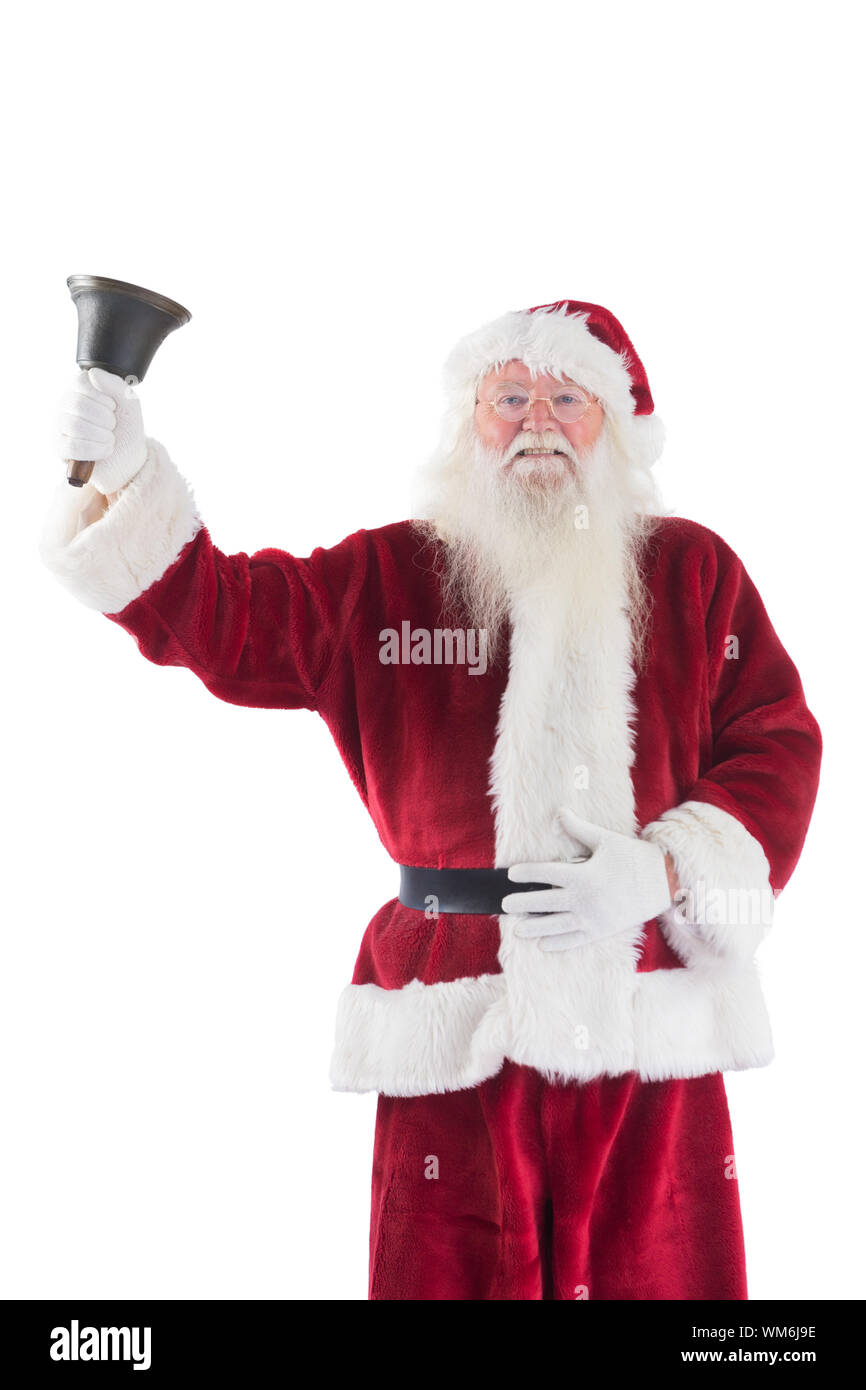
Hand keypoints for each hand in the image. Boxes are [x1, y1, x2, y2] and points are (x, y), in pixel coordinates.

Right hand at [55, 367, 147, 494]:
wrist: (129, 459)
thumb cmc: (126, 428)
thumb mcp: (129, 404)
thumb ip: (116, 385)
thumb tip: (93, 373)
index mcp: (80, 389)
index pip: (79, 382)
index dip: (102, 397)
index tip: (113, 407)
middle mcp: (65, 404)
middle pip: (77, 404)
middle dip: (104, 419)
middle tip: (113, 426)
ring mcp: (59, 425)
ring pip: (74, 425)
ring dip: (102, 435)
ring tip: (110, 439)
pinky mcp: (59, 447)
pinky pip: (71, 446)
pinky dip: (94, 449)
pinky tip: (104, 450)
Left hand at [501, 807, 672, 950]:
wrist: (663, 882)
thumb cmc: (633, 858)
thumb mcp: (605, 840)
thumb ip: (579, 829)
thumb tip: (559, 812)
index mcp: (582, 875)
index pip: (545, 874)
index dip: (527, 873)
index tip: (511, 874)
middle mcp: (583, 899)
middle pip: (544, 903)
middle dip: (522, 904)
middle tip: (504, 906)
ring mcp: (591, 918)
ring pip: (555, 925)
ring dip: (534, 928)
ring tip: (517, 929)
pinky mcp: (601, 930)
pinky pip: (574, 940)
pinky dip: (558, 943)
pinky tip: (544, 944)